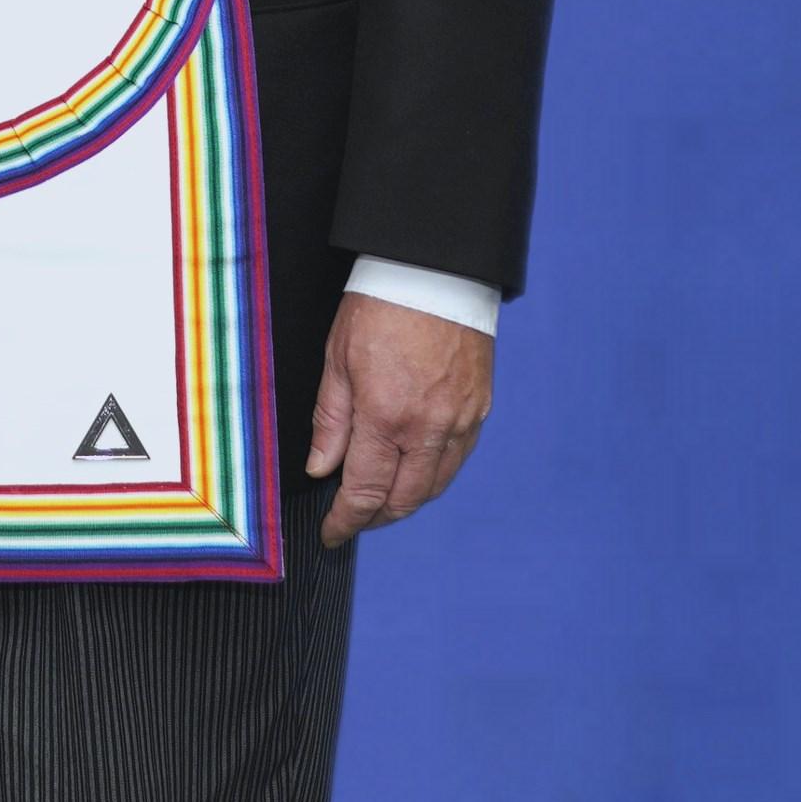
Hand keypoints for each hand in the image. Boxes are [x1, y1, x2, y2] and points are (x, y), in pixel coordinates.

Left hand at [304, 290, 493, 547]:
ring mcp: (459, 420)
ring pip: (434, 486)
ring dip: (406, 502)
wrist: (435, 269)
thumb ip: (330, 419)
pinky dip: (434, 475)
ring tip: (380, 499)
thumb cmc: (379, 306)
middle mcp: (428, 427)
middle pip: (404, 500)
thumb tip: (321, 469)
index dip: (346, 520)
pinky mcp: (479, 409)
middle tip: (354, 520)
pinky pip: (457, 459)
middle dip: (375, 518)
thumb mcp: (337, 358)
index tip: (331, 532)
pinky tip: (414, 469)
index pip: (365, 491)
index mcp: (385, 415)